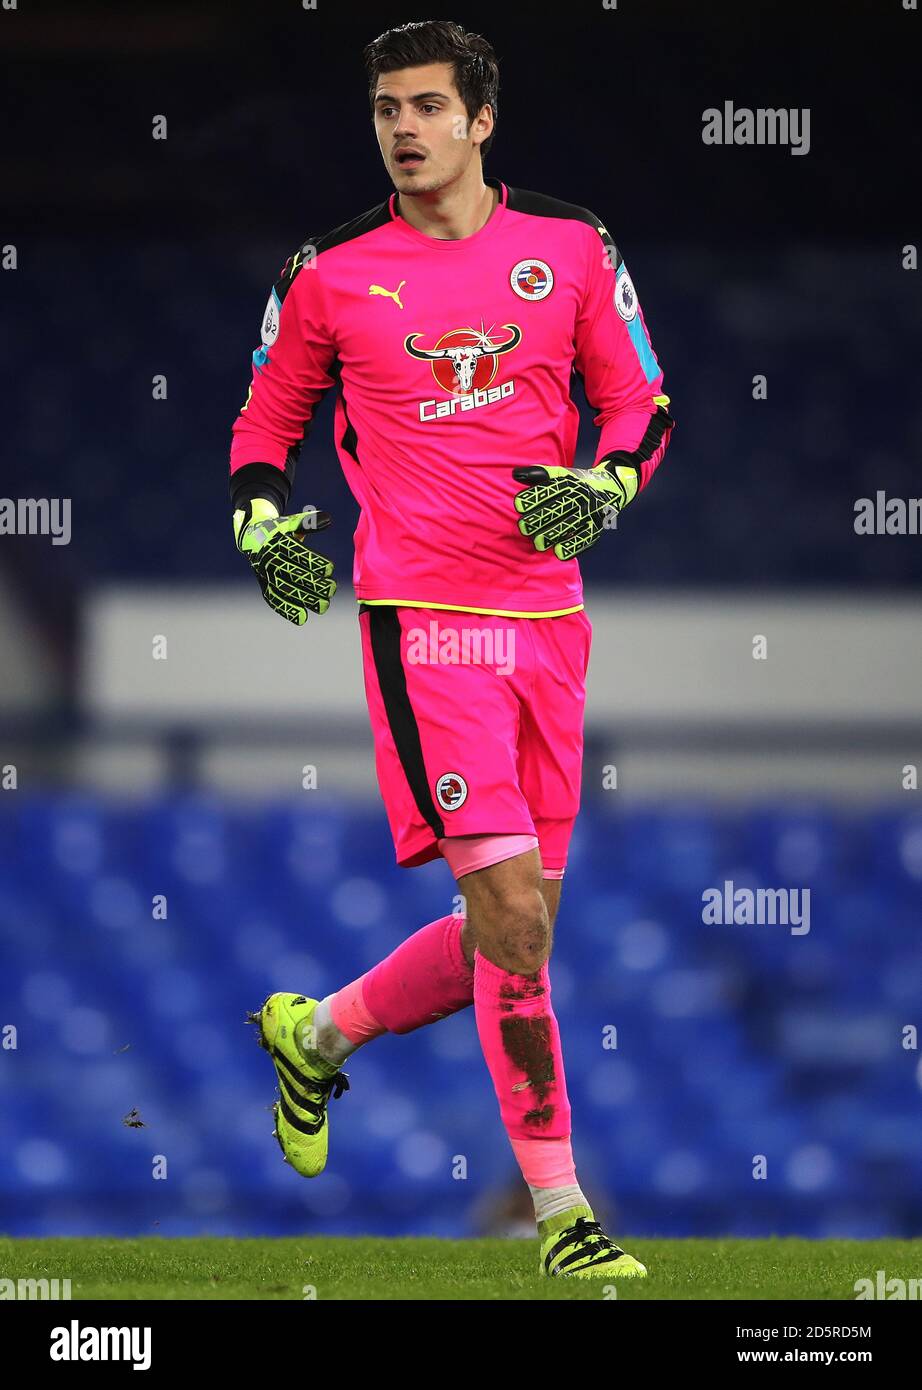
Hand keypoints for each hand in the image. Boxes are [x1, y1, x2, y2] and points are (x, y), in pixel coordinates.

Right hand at [234, 498, 335, 624]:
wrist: (252, 536)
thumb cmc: (279, 529)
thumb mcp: (291, 522)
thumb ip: (308, 522)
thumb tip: (327, 519)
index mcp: (276, 542)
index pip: (296, 554)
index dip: (312, 562)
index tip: (330, 569)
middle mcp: (269, 559)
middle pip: (292, 574)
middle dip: (312, 583)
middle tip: (331, 589)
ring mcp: (265, 574)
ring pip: (285, 589)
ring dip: (303, 599)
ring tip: (323, 606)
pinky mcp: (264, 585)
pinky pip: (274, 599)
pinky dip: (286, 609)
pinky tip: (302, 618)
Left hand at [512, 461, 637, 559]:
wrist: (612, 488)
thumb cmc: (576, 485)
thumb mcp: (560, 475)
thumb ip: (538, 475)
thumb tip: (516, 474)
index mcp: (571, 482)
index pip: (552, 489)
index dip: (535, 497)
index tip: (518, 505)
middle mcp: (582, 496)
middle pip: (561, 507)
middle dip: (541, 517)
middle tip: (523, 527)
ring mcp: (591, 512)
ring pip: (572, 524)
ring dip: (554, 534)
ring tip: (538, 543)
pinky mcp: (597, 527)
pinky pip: (586, 538)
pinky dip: (573, 546)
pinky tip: (559, 553)